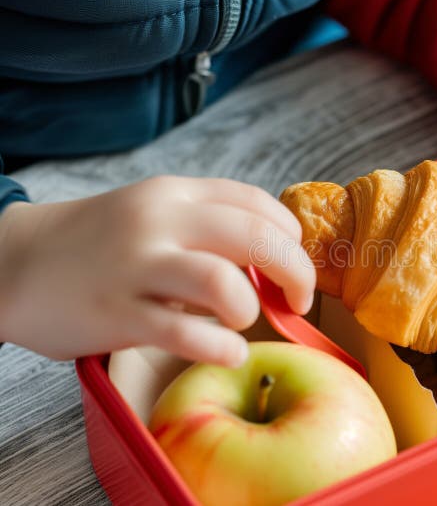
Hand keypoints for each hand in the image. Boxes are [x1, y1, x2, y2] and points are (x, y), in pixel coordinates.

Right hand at [0, 176, 314, 366]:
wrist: (12, 262)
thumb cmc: (96, 244)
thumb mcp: (152, 216)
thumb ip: (207, 227)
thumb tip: (272, 260)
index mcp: (176, 195)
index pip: (257, 203)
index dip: (291, 237)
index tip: (295, 264)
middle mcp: (160, 222)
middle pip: (257, 238)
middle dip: (296, 273)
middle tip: (298, 301)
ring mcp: (137, 266)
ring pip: (223, 283)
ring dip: (249, 309)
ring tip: (240, 322)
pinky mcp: (115, 312)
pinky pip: (184, 333)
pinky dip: (220, 347)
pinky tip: (226, 351)